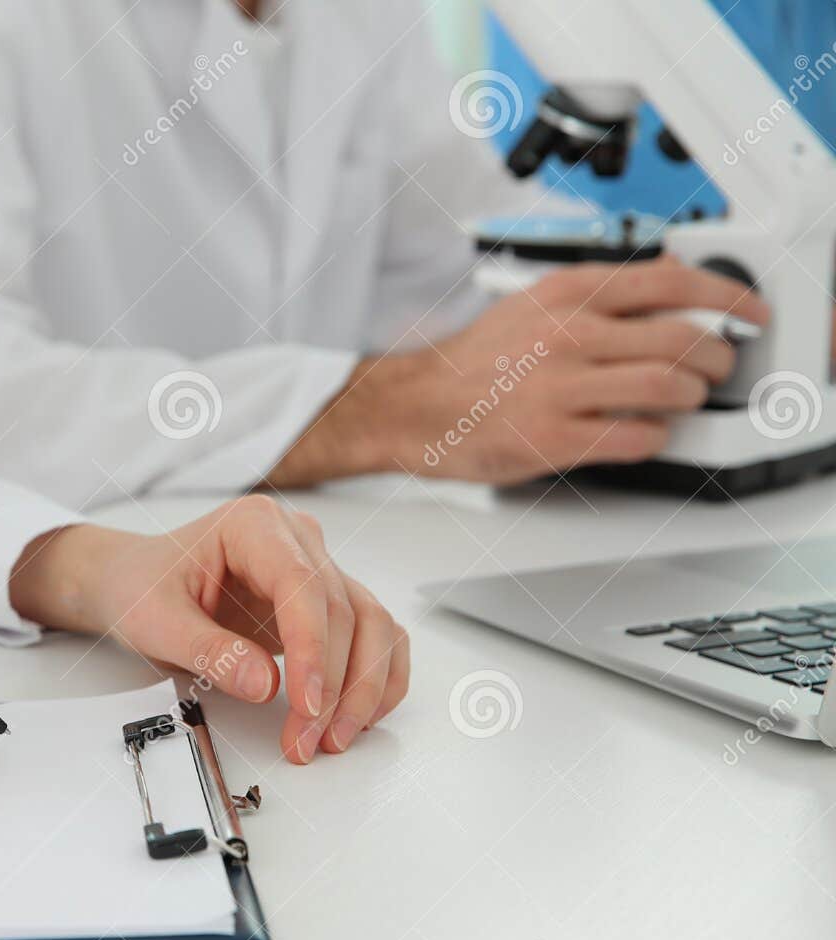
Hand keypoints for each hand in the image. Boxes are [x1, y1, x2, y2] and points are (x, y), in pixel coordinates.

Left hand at [8, 495, 408, 763]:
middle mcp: (298, 541)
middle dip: (333, 685)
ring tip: (330, 739)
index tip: (307, 704)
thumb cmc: (142, 586)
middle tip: (307, 740)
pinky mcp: (327, 605)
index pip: (303, 584)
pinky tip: (357, 717)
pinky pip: (376, 637)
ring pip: (372, 626)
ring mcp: (318, 571)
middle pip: (344, 611)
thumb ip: (207, 651)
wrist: (136, 583)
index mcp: (254, 525)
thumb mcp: (155, 620)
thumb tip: (264, 684)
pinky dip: (377, 679)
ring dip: (363, 688)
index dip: (313, 648)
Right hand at [269, 257, 769, 486]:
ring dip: (691, 398)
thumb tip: (667, 280)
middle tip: (718, 367)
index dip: (727, 296)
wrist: (414, 407)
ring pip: (669, 386)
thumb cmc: (473, 364)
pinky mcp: (553, 437)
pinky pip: (635, 436)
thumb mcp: (535, 304)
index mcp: (566, 294)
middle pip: (683, 337)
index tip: (749, 312)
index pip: (671, 281)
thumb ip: (599, 294)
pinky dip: (655, 436)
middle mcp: (567, 334)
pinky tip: (644, 432)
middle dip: (717, 357)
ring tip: (682, 401)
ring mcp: (560, 387)